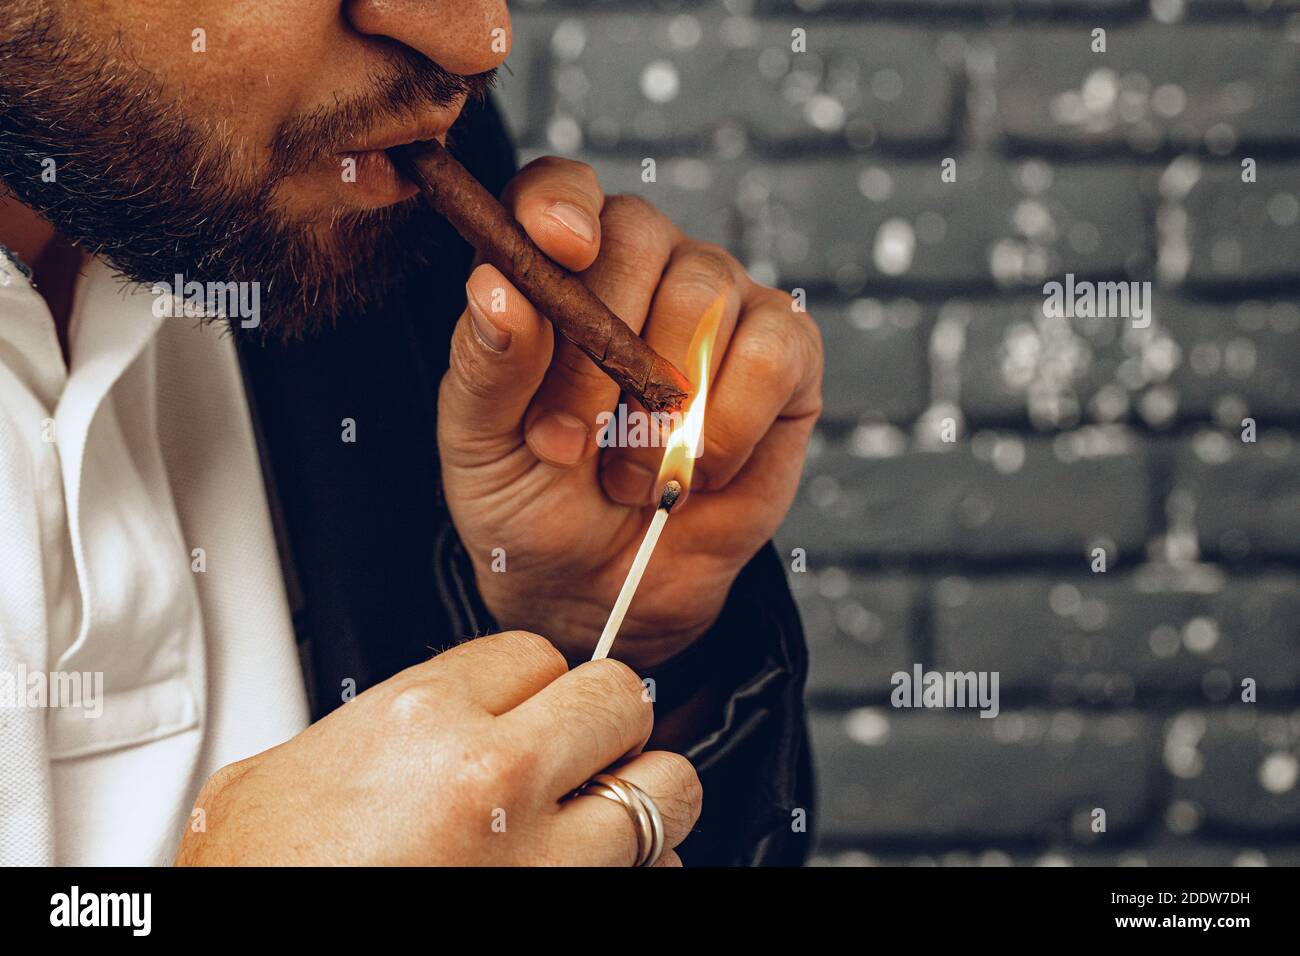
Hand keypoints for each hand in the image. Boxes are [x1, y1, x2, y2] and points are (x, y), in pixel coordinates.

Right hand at [175, 632, 699, 865]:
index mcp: (419, 720)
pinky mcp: (565, 911)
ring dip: (639, 798)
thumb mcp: (282, 771)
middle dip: (603, 725)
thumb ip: (369, 727)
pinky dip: (638, 869)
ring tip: (598, 815)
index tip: (521, 711)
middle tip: (577, 752)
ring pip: (667, 789)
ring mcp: (541, 859)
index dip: (530, 687)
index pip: (537, 653)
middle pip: (618, 699)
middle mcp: (493, 780)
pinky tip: (594, 871)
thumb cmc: (258, 879)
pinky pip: (654, 874)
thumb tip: (413, 722)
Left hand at [439, 157, 822, 667]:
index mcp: (556, 270)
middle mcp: (642, 268)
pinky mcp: (785, 357)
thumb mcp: (480, 444)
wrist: (601, 586)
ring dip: (662, 403)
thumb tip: (498, 288)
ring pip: (706, 293)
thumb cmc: (529, 502)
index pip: (561, 190)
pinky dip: (730, 422)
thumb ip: (486, 366)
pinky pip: (773, 352)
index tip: (562, 248)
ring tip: (625, 478)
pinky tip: (696, 472)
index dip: (561, 204)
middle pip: (638, 237)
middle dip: (599, 350)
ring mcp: (719, 304)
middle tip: (566, 443)